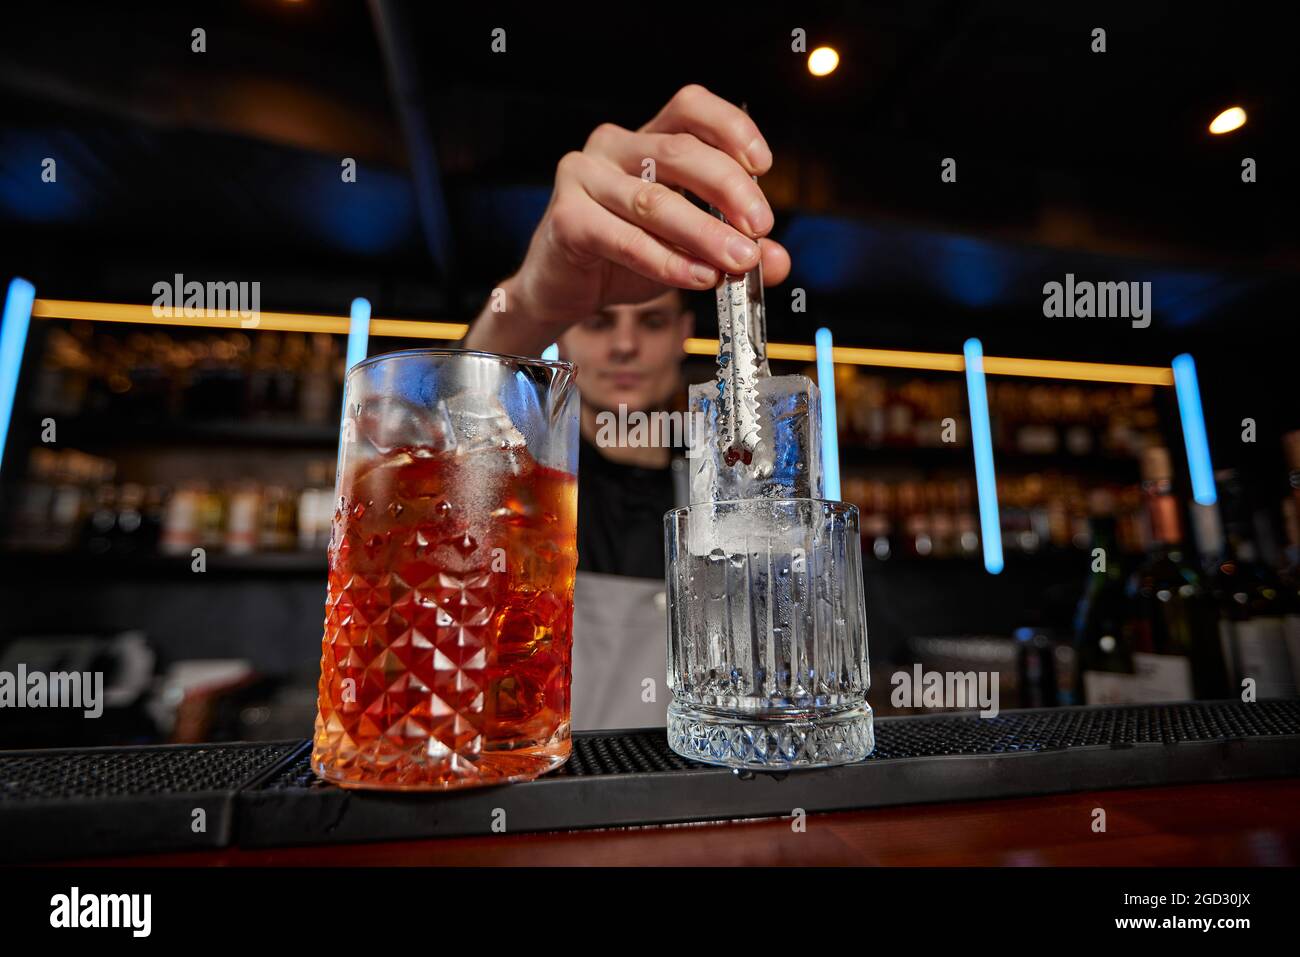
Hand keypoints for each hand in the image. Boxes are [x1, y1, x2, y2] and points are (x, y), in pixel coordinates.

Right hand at [466, 84, 790, 354]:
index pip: (691, 108)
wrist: (564, 289)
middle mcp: (614, 146)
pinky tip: (699, 277)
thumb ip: (732, 248)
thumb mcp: (689, 249)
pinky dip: (667, 262)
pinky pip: (625, 239)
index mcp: (647, 138)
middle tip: (760, 229)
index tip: (764, 167)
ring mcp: (584, 177)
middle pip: (680, 151)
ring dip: (705, 234)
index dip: (732, 128)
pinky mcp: (566, 218)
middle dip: (730, 191)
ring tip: (739, 261)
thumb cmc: (623, 255)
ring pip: (655, 200)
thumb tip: (777, 260)